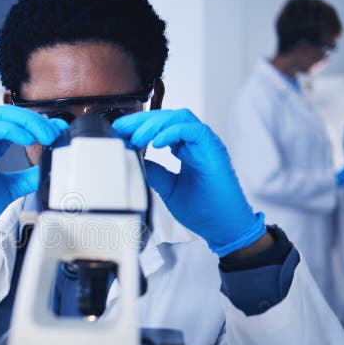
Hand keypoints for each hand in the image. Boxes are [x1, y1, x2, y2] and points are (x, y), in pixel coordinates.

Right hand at [0, 106, 67, 251]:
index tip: (57, 130)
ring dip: (27, 122)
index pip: (12, 123)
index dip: (36, 124)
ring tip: (45, 135)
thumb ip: (26, 177)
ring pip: (0, 114)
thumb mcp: (9, 189)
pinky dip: (12, 130)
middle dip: (35, 120)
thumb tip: (46, 170)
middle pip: (8, 114)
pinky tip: (28, 140)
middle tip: (54, 132)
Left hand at [113, 109, 264, 256]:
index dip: (139, 126)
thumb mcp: (168, 188)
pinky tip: (155, 143)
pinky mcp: (213, 150)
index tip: (119, 131)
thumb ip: (154, 171)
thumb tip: (135, 157)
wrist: (223, 227)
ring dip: (154, 124)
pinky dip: (172, 132)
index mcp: (186, 150)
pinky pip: (193, 131)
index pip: (161, 127)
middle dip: (141, 120)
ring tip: (136, 137)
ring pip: (179, 118)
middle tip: (121, 127)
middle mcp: (196, 144)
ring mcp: (206, 145)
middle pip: (168, 117)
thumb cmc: (203, 211)